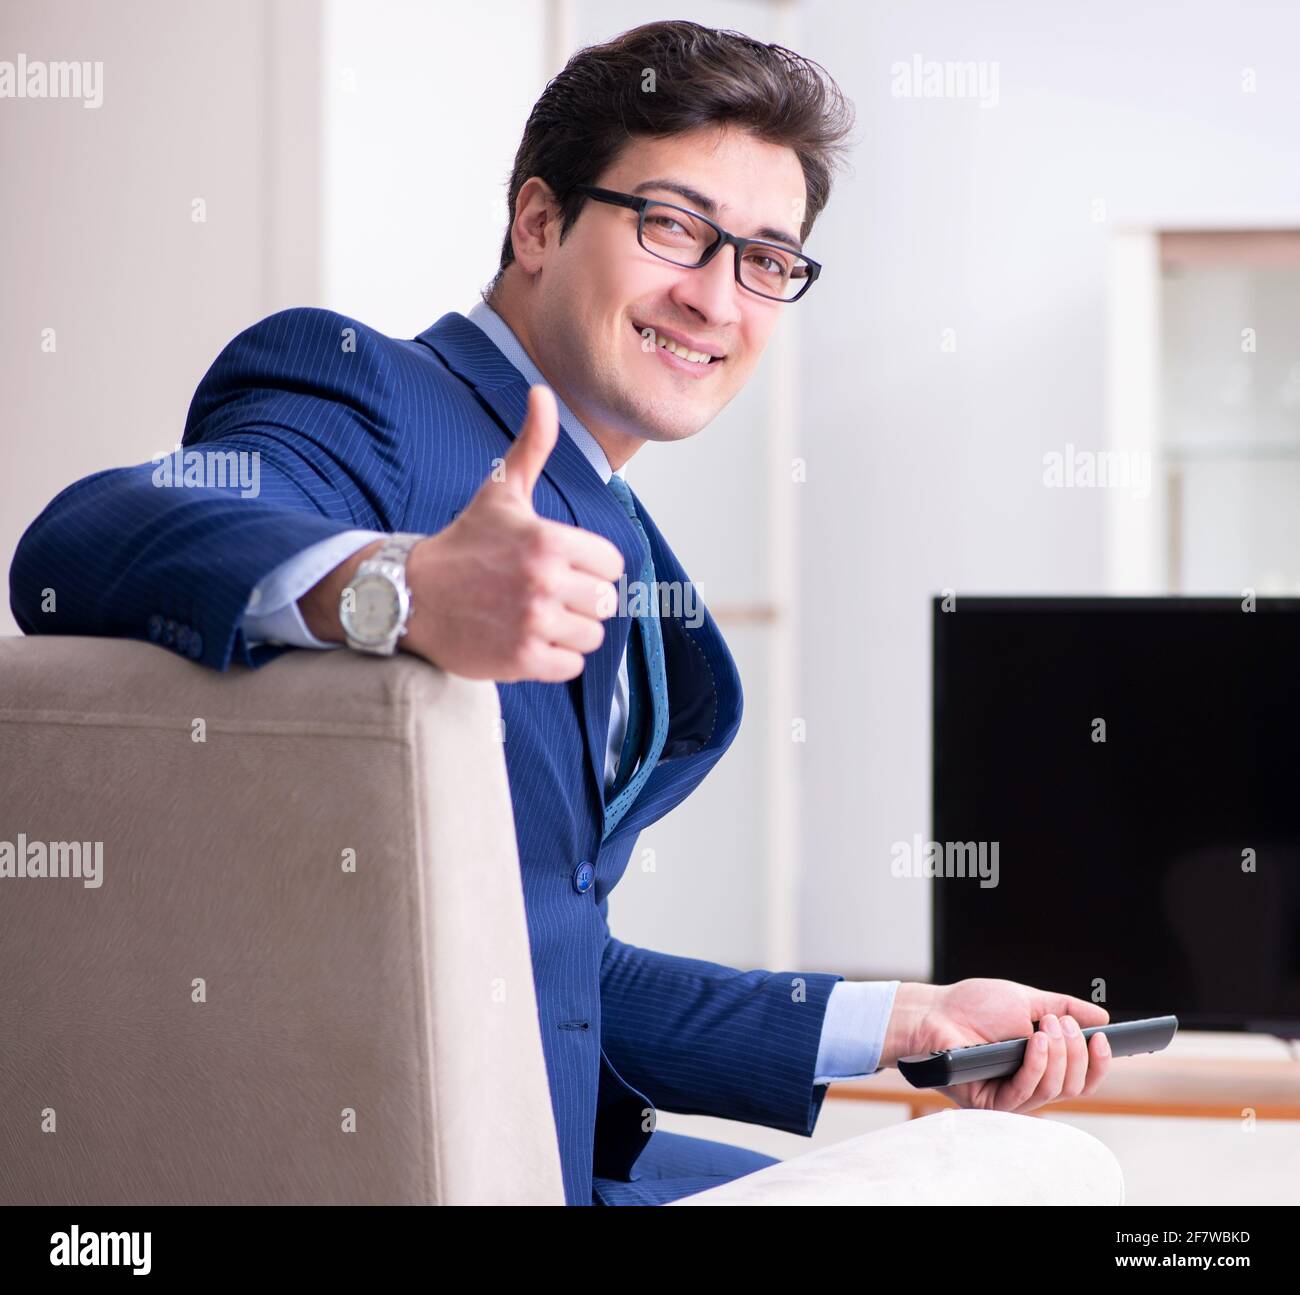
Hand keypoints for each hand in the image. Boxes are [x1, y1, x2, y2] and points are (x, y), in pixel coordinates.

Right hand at [399, 384, 625, 680]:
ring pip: (591, 637)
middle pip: (604, 603)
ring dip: (569, 632)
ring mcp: (533, 622)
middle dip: (580, 601)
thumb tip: (541, 392)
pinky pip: (570, 666)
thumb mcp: (500, 492)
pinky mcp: (521, 659)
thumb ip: (531, 446)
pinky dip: (554, 659)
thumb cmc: (463, 543)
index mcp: (548, 540)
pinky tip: (526, 641)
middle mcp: (544, 581)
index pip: (611, 564)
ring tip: (536, 618)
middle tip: (545, 595)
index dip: (590, 567)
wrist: (409, 595)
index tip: (560, 566)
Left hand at [882, 979, 1112, 1113]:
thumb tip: (1103, 1017)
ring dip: (1058, 1054)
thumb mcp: (1026, 1000)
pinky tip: (1034, 1041)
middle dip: (1077, 1052)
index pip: (1082, 1078)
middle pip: (1074, 1086)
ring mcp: (1011, 1096)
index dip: (1098, 1064)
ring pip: (1055, 1090)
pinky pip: (1025, 1091)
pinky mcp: (991, 1103)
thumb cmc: (974, 1006)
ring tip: (1047, 1026)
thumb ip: (1065, 1008)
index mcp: (1042, 1064)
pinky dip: (1036, 1064)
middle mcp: (1030, 1084)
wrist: (935, 1011)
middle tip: (1064, 1023)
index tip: (1104, 1039)